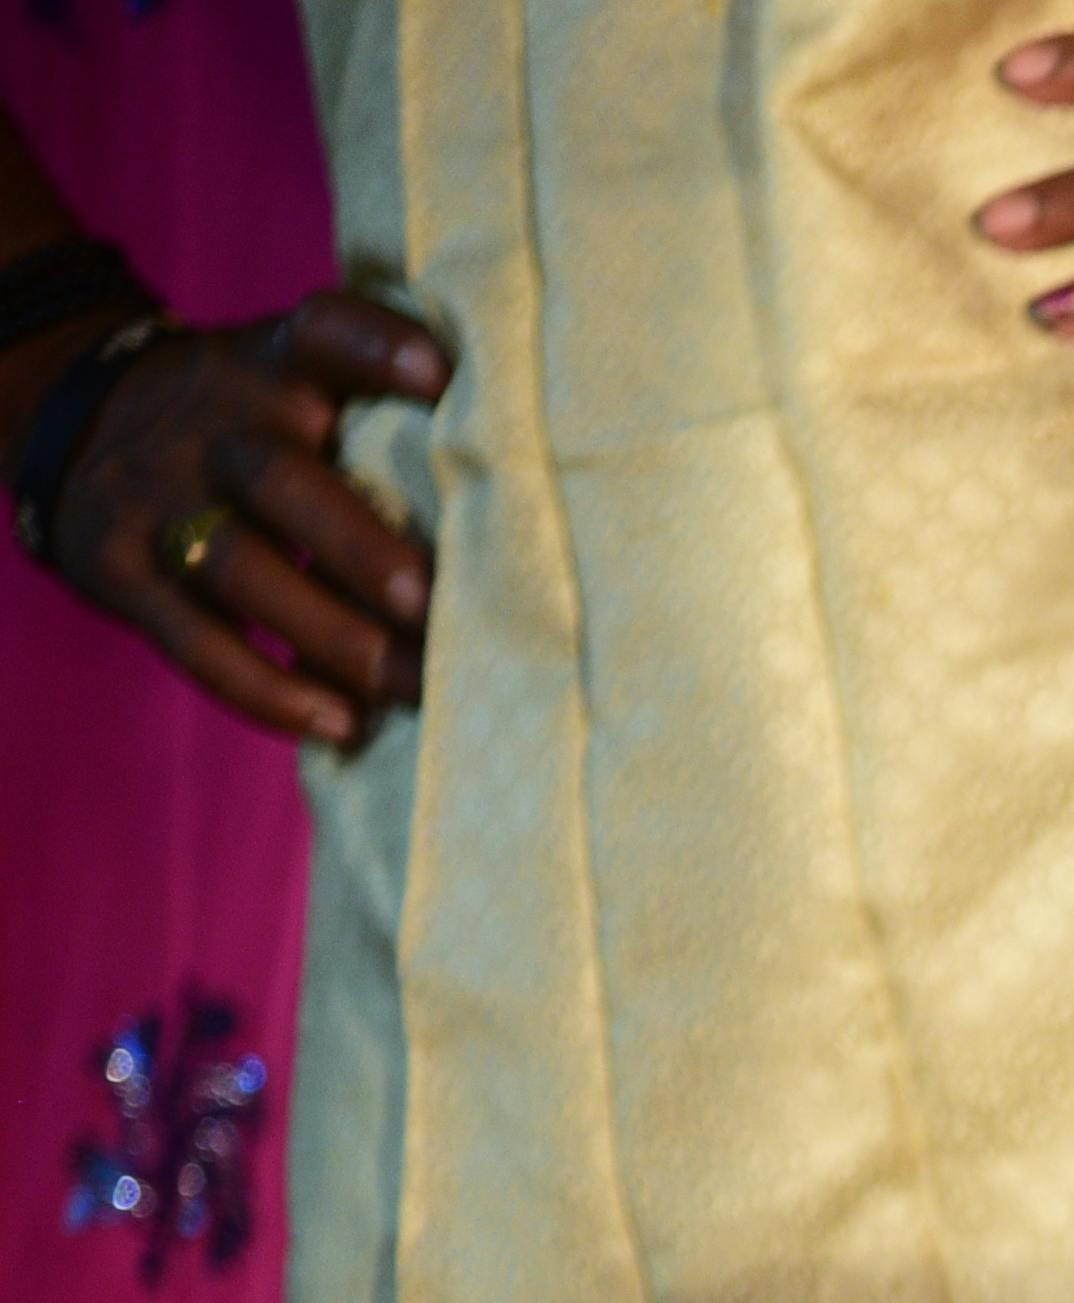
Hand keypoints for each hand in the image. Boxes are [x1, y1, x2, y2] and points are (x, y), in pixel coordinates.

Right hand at [17, 293, 443, 741]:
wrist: (76, 420)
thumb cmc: (248, 421)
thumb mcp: (290, 379)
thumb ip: (374, 413)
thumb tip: (520, 504)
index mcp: (270, 365)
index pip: (321, 332)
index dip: (378, 347)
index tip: (440, 376)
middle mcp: (213, 426)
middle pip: (280, 481)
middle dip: (361, 550)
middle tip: (432, 605)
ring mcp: (157, 497)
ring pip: (240, 569)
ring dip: (335, 638)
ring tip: (413, 686)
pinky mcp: (117, 567)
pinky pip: (193, 641)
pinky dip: (269, 692)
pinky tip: (341, 723)